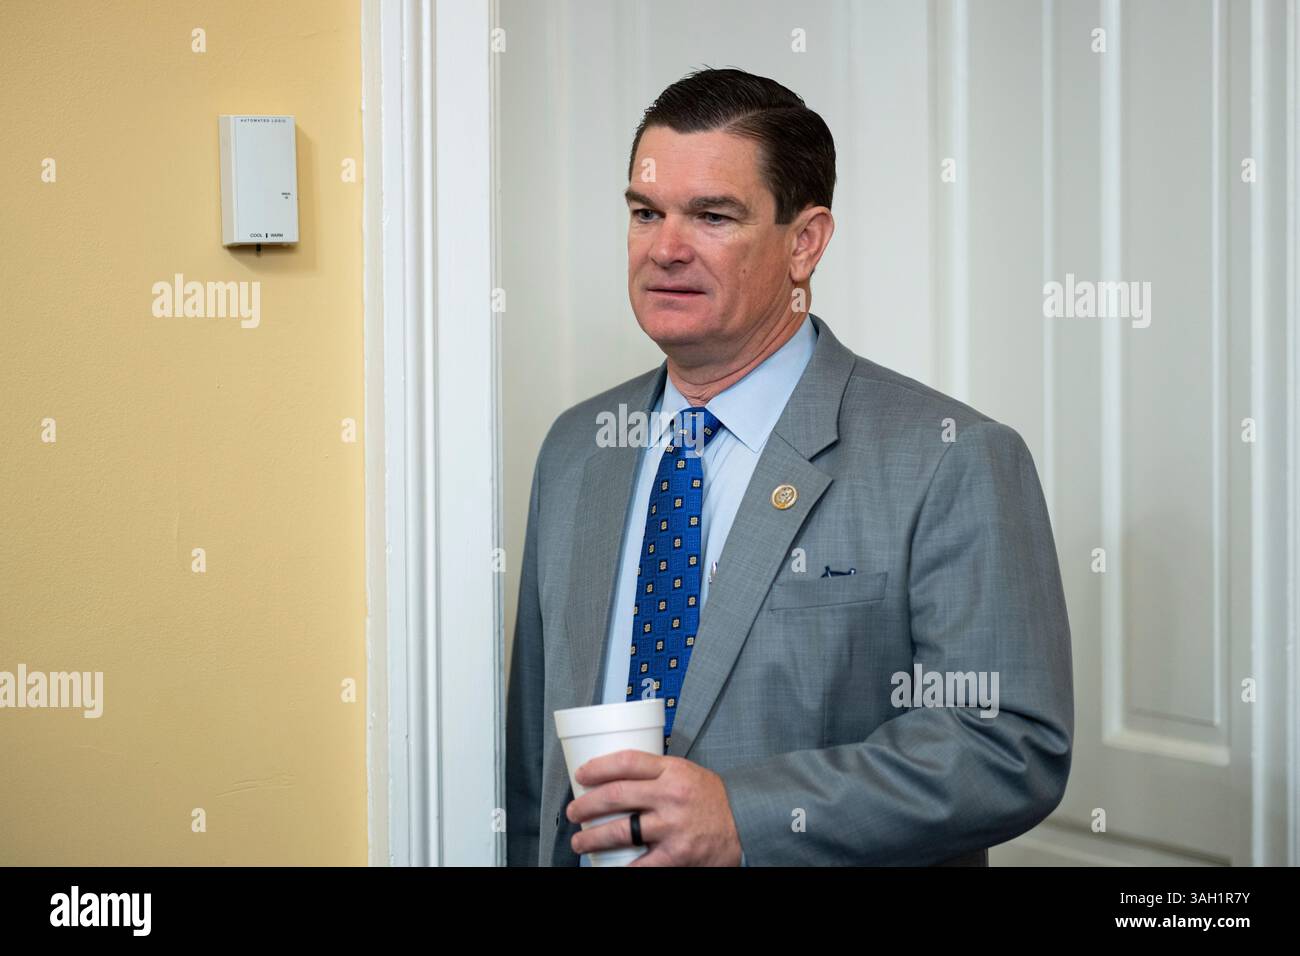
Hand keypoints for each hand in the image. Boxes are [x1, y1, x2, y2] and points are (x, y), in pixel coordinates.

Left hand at [566, 749, 742, 865]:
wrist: (745, 824)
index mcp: (672, 771)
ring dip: (593, 837)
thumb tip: (617, 778)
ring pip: (621, 830)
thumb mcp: (687, 773)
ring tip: (581, 841)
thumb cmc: (713, 800)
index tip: (581, 775)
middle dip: (586, 805)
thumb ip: (656, 774)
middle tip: (574, 811)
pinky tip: (607, 867)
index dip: (598, 767)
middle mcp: (671, 796)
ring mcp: (673, 826)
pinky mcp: (676, 855)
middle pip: (616, 795)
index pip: (627, 761)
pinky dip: (620, 868)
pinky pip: (640, 864)